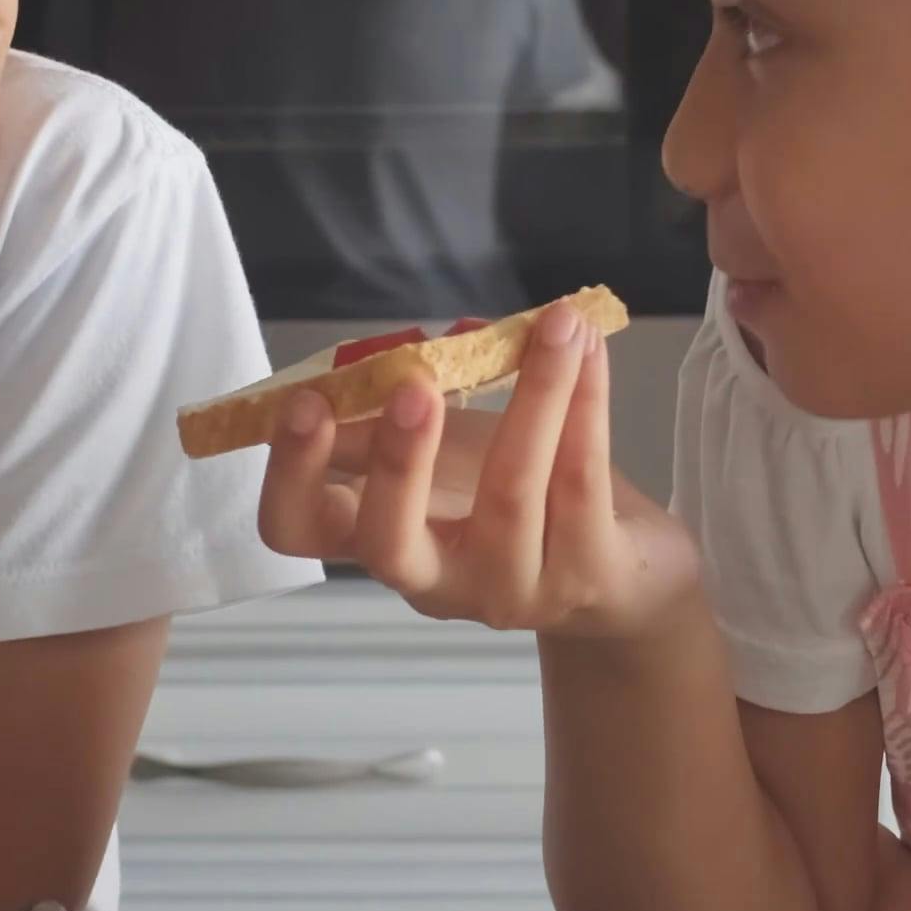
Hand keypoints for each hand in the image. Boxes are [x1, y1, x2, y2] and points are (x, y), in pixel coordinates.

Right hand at [255, 305, 696, 638]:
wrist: (620, 570)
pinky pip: (582, 481)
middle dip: (395, 462)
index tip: (305, 399)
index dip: (291, 471)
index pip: (297, 527)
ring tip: (555, 323)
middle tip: (412, 388)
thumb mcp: (441, 452)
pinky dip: (585, 402)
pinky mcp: (586, 577)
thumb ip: (404, 405)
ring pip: (511, 491)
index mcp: (377, 537)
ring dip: (533, 394)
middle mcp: (435, 579)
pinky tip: (590, 350)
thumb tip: (396, 346)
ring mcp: (511, 586)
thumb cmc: (510, 496)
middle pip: (389, 544)